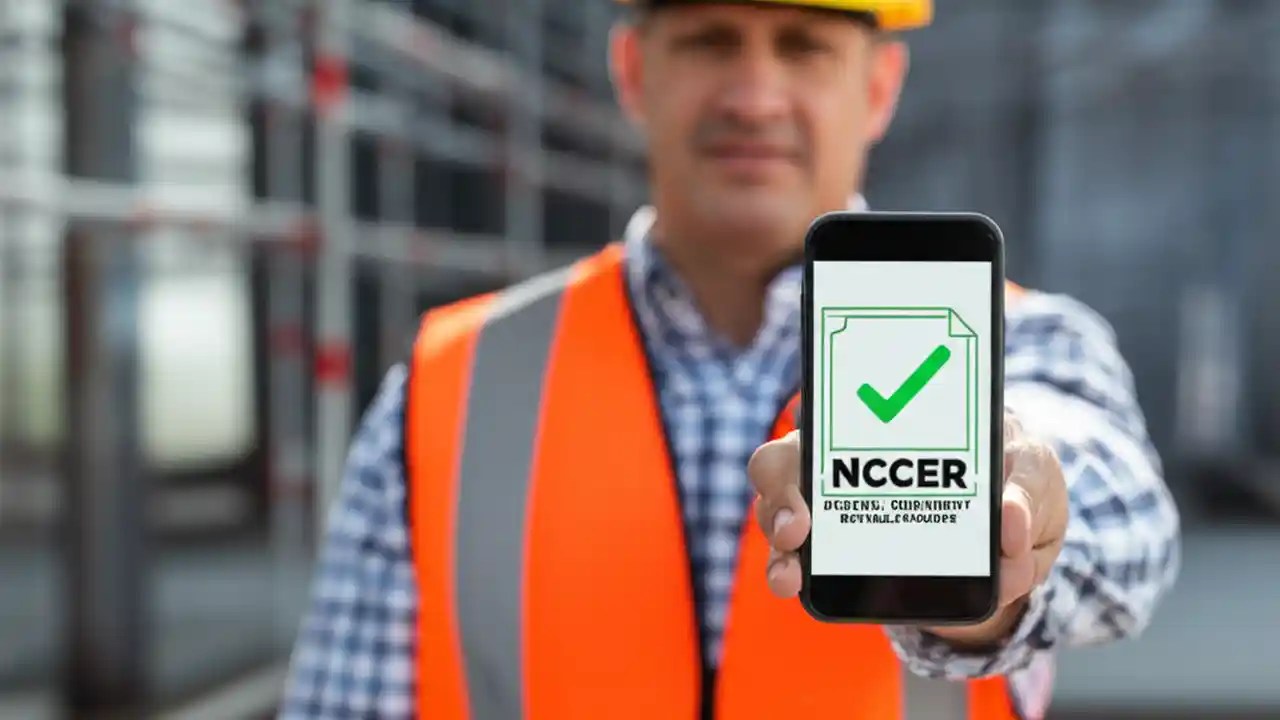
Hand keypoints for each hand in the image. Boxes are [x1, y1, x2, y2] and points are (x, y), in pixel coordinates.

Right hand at [746, 409, 1067, 648]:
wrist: (1022, 527)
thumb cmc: (1014, 471)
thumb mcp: (1033, 468)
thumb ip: (1025, 489)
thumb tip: (1005, 517)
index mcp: (883, 427)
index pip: (819, 419)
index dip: (802, 438)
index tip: (809, 461)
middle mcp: (844, 467)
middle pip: (780, 473)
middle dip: (779, 498)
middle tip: (799, 529)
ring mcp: (840, 516)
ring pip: (782, 524)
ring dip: (779, 550)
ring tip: (790, 576)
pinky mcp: (849, 561)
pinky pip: (810, 570)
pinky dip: (799, 581)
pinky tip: (798, 590)